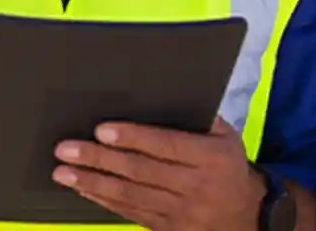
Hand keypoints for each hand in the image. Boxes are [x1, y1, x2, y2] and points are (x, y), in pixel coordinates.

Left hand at [52, 116, 265, 230]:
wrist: (252, 218)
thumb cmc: (227, 167)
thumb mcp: (225, 138)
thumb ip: (196, 119)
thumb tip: (155, 96)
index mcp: (212, 159)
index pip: (167, 146)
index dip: (133, 137)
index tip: (102, 130)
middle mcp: (198, 187)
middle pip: (141, 171)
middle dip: (99, 159)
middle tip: (66, 149)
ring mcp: (184, 213)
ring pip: (131, 196)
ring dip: (93, 183)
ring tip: (63, 172)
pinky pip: (132, 214)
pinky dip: (104, 200)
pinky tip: (83, 188)